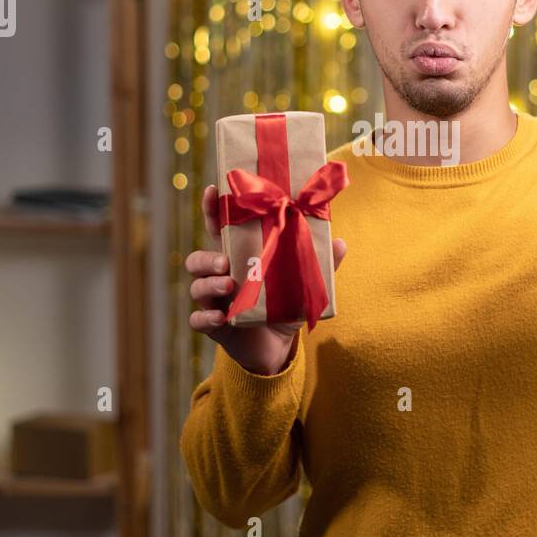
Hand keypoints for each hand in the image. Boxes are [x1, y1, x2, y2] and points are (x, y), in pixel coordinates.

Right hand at [186, 184, 347, 374]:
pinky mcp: (214, 326)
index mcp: (239, 257)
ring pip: (196, 286)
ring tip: (229, 286)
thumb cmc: (285, 306)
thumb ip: (320, 264)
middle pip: (198, 259)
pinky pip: (198, 320)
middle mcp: (221, 276)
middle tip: (226, 261)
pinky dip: (206, 317)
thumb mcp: (304, 284)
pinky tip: (220, 317)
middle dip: (207, 257)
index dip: (212, 209)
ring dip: (209, 284)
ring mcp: (214, 301)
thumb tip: (340, 242)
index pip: (219, 229)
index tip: (212, 189)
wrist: (278, 346)